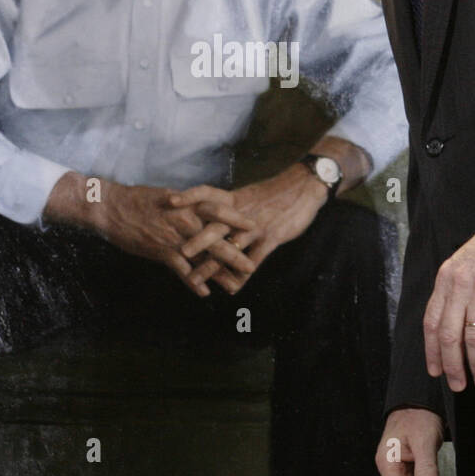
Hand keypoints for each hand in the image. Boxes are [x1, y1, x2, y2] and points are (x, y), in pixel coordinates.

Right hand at [96, 181, 259, 297]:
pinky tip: (204, 293)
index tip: (255, 227)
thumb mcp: (167, 196)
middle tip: (252, 265)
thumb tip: (198, 205)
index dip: (238, 220)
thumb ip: (186, 204)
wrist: (112, 207)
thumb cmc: (138, 200)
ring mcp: (176, 238)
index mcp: (189, 205)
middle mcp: (186, 221)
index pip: (220, 212)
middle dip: (236, 253)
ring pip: (204, 258)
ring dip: (220, 274)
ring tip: (236, 286)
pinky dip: (194, 282)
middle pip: (218, 239)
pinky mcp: (162, 251)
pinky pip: (182, 270)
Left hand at [166, 163, 328, 292]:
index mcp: (235, 199)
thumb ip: (230, 206)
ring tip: (195, 280)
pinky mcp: (272, 238)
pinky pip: (254, 259)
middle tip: (179, 252)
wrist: (305, 186)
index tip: (169, 200)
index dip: (189, 195)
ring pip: (231, 248)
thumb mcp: (249, 195)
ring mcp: (256, 226)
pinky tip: (232, 288)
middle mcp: (242, 213)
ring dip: (212, 266)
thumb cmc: (276, 191)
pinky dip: (242, 275)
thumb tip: (208, 211)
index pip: (207, 193)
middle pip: (215, 226)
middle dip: (196, 240)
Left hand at [424, 225, 474, 391]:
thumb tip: (446, 335)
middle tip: (458, 385)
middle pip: (451, 335)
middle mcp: (461, 285)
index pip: (432, 323)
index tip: (435, 371)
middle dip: (453, 366)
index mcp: (445, 281)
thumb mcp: (458, 269)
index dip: (432, 351)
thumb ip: (450, 296)